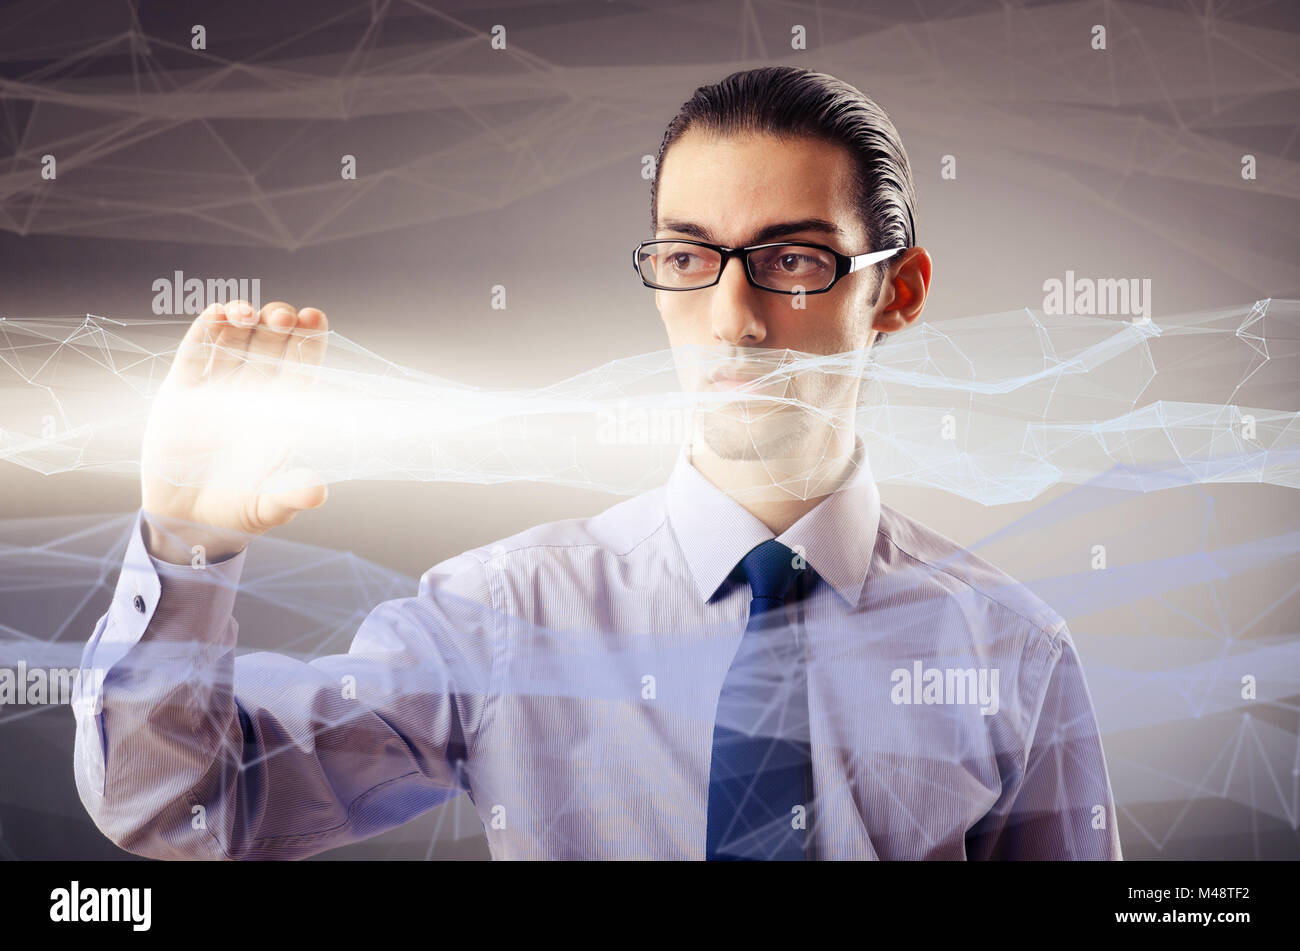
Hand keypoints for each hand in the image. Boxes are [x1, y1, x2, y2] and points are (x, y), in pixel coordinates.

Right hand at [140, 300, 329, 561]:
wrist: (189, 520)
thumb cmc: (239, 510)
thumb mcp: (267, 507)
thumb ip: (291, 495)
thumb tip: (318, 491)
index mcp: (282, 413)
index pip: (301, 368)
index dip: (309, 342)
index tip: (314, 316)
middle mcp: (253, 394)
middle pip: (271, 346)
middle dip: (278, 325)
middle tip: (282, 315)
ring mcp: (217, 388)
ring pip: (235, 341)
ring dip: (241, 320)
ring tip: (246, 312)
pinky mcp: (182, 391)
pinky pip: (195, 353)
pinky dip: (204, 332)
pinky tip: (215, 315)